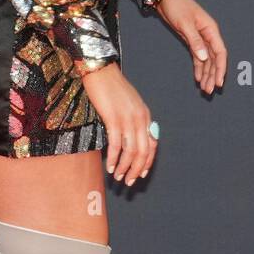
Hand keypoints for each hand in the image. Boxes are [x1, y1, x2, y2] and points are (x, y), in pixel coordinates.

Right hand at [80, 63, 156, 185]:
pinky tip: (109, 166)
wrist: (100, 70)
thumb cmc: (111, 86)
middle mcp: (140, 119)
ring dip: (124, 167)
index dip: (147, 163)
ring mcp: (128, 119)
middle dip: (136, 170)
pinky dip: (113, 158)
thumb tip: (130, 138)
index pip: (152, 145)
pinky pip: (116, 145)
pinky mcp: (113, 119)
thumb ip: (133, 120)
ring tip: (117, 177)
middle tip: (128, 182)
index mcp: (145, 116)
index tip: (140, 174)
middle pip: (143, 152)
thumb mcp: (128, 104)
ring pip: (130, 152)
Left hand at [154, 0, 226, 93]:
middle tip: (210, 91)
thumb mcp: (185, 24)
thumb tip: (204, 58)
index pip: (220, 52)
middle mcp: (208, 35)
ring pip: (207, 60)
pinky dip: (199, 68)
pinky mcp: (192, 40)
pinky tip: (198, 78)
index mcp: (210, 30)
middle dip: (213, 75)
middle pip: (214, 59)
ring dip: (206, 74)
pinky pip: (198, 57)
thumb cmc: (177, 6)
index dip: (221, 68)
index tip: (219, 82)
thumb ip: (195, 41)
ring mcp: (200, 38)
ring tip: (205, 89)